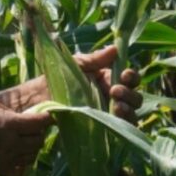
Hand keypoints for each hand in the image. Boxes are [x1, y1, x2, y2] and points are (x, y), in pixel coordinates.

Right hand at [0, 98, 52, 175]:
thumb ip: (14, 112)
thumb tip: (32, 118)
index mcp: (8, 123)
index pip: (40, 123)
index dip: (47, 117)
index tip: (48, 114)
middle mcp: (8, 144)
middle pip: (38, 140)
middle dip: (38, 131)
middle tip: (31, 125)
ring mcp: (3, 159)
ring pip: (32, 155)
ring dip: (30, 146)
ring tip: (20, 137)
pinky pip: (20, 170)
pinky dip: (22, 163)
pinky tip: (14, 153)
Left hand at [15, 46, 141, 122]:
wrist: (41, 97)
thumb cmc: (58, 76)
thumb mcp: (77, 64)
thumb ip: (96, 59)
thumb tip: (115, 49)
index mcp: (108, 79)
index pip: (129, 78)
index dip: (131, 77)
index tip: (124, 76)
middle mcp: (112, 97)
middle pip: (134, 97)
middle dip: (130, 94)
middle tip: (115, 91)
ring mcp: (108, 113)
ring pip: (131, 113)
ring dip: (129, 108)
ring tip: (117, 106)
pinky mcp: (103, 127)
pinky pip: (121, 127)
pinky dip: (123, 122)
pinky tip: (116, 116)